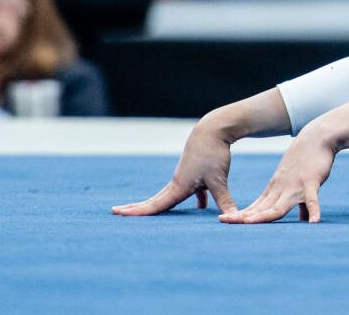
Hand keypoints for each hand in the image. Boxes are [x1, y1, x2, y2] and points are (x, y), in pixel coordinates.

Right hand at [112, 119, 237, 215]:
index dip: (138, 212)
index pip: (155, 205)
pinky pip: (190, 190)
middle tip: (116, 212)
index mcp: (179, 186)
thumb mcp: (219, 180)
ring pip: (170, 195)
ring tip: (148, 210)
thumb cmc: (213, 154)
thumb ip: (224, 201)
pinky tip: (201, 206)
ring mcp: (185, 177)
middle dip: (138, 208)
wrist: (213, 130)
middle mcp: (178, 183)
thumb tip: (232, 218)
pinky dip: (193, 199)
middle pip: (155, 200)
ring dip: (160, 204)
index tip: (117, 213)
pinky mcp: (196, 173)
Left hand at [218, 132, 334, 223]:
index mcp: (276, 189)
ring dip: (264, 215)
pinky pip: (312, 200)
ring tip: (250, 223)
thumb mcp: (299, 183)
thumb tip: (306, 220)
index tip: (224, 220)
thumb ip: (300, 204)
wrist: (317, 138)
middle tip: (224, 220)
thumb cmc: (308, 161)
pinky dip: (313, 210)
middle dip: (243, 216)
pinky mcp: (311, 183)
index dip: (241, 214)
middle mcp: (282, 189)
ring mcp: (295, 186)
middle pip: (261, 208)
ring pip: (279, 206)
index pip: (255, 206)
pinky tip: (313, 222)